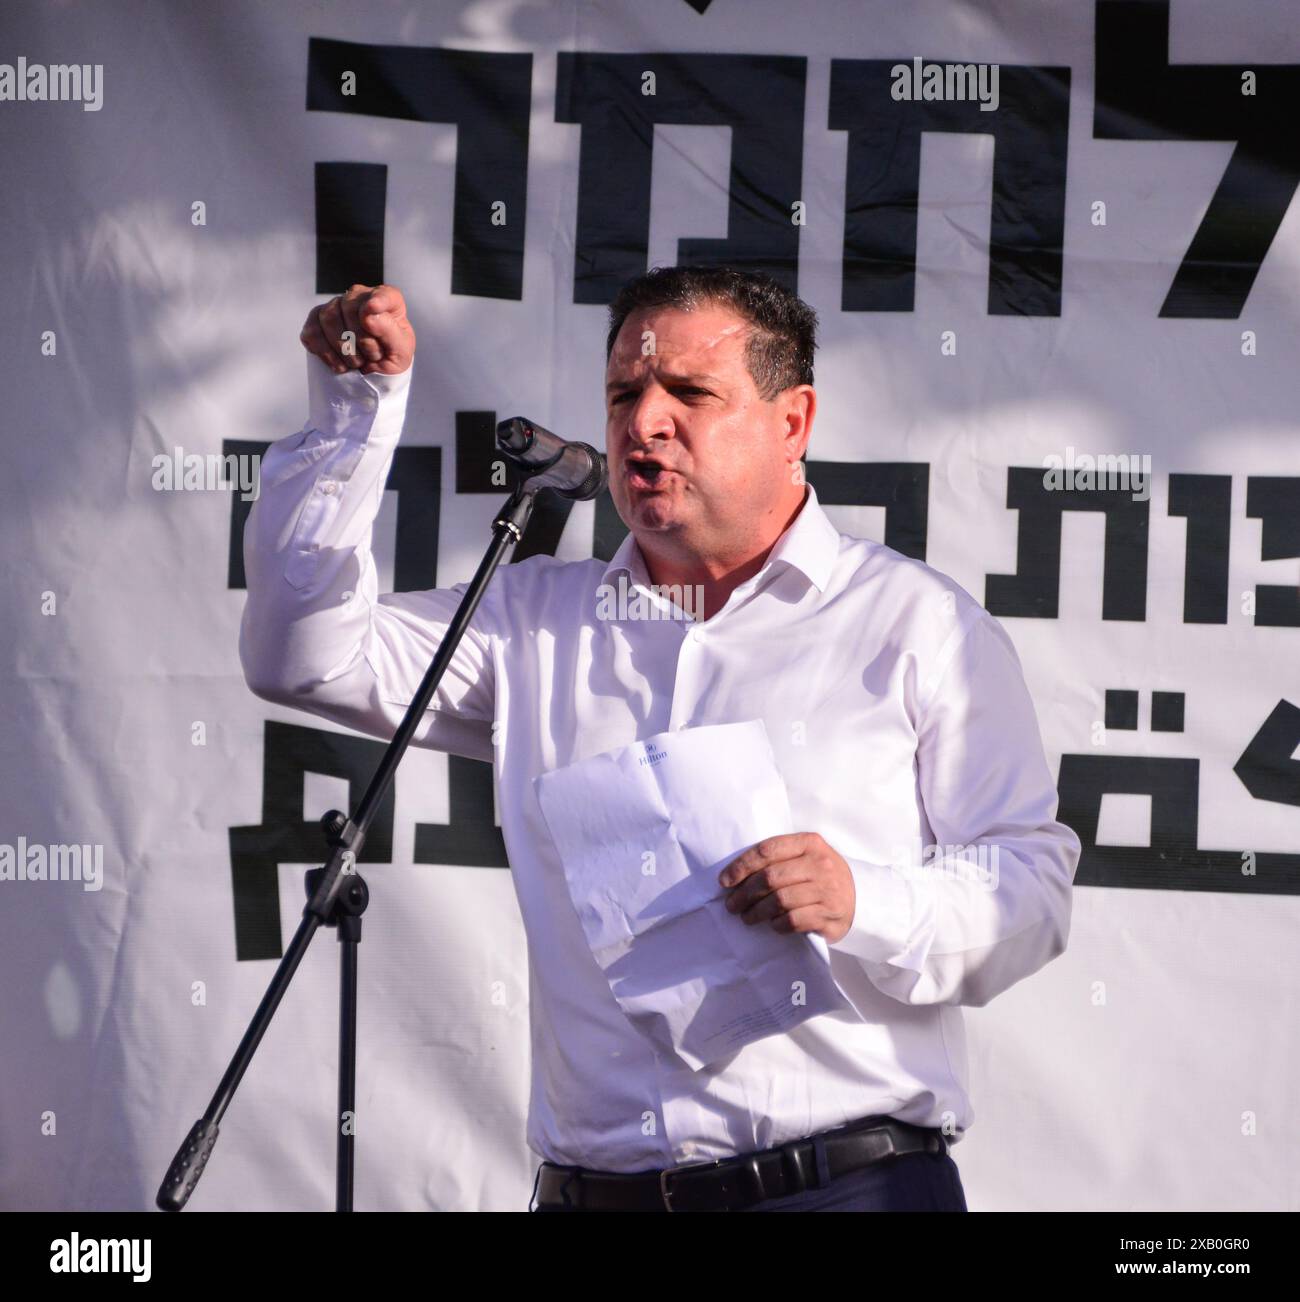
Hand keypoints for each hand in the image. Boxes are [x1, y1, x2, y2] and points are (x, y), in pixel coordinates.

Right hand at [299, 283, 415, 376]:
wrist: (371, 375)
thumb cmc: (389, 359)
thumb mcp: (400, 351)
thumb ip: (389, 331)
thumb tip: (368, 314)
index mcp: (388, 302)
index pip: (384, 295)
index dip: (378, 301)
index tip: (372, 309)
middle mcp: (359, 297)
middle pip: (351, 308)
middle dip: (362, 340)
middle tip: (372, 357)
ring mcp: (335, 306)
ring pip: (329, 318)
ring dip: (344, 349)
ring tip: (357, 362)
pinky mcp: (315, 321)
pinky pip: (313, 332)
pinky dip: (326, 354)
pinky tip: (340, 365)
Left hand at [719, 832, 855, 943]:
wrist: (861, 898)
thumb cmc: (821, 876)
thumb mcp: (806, 857)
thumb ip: (777, 859)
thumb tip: (734, 877)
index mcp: (809, 843)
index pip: (767, 850)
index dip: (741, 866)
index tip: (725, 881)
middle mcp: (820, 864)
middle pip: (770, 878)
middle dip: (744, 894)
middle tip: (732, 905)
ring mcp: (827, 890)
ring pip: (780, 901)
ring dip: (757, 912)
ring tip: (747, 917)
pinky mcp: (830, 915)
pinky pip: (794, 920)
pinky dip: (778, 925)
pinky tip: (773, 925)